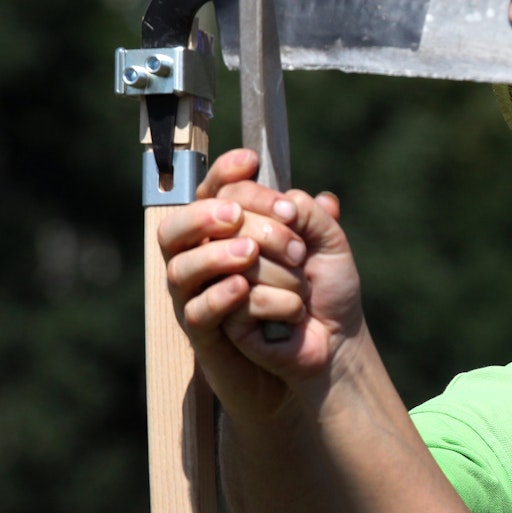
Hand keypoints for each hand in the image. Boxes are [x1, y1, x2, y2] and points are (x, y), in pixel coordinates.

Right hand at [158, 148, 365, 421]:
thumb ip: (312, 218)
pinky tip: (244, 288)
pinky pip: (198, 312)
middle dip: (205, 215)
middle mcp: (209, 261)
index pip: (212, 195)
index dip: (224, 176)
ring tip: (250, 254)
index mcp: (233, 233)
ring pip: (183, 268)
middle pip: (178, 227)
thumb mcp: (328, 249)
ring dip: (216, 256)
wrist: (333, 350)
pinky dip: (222, 296)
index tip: (250, 162)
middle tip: (238, 216)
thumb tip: (295, 197)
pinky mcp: (209, 335)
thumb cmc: (324, 294)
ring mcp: (203, 297)